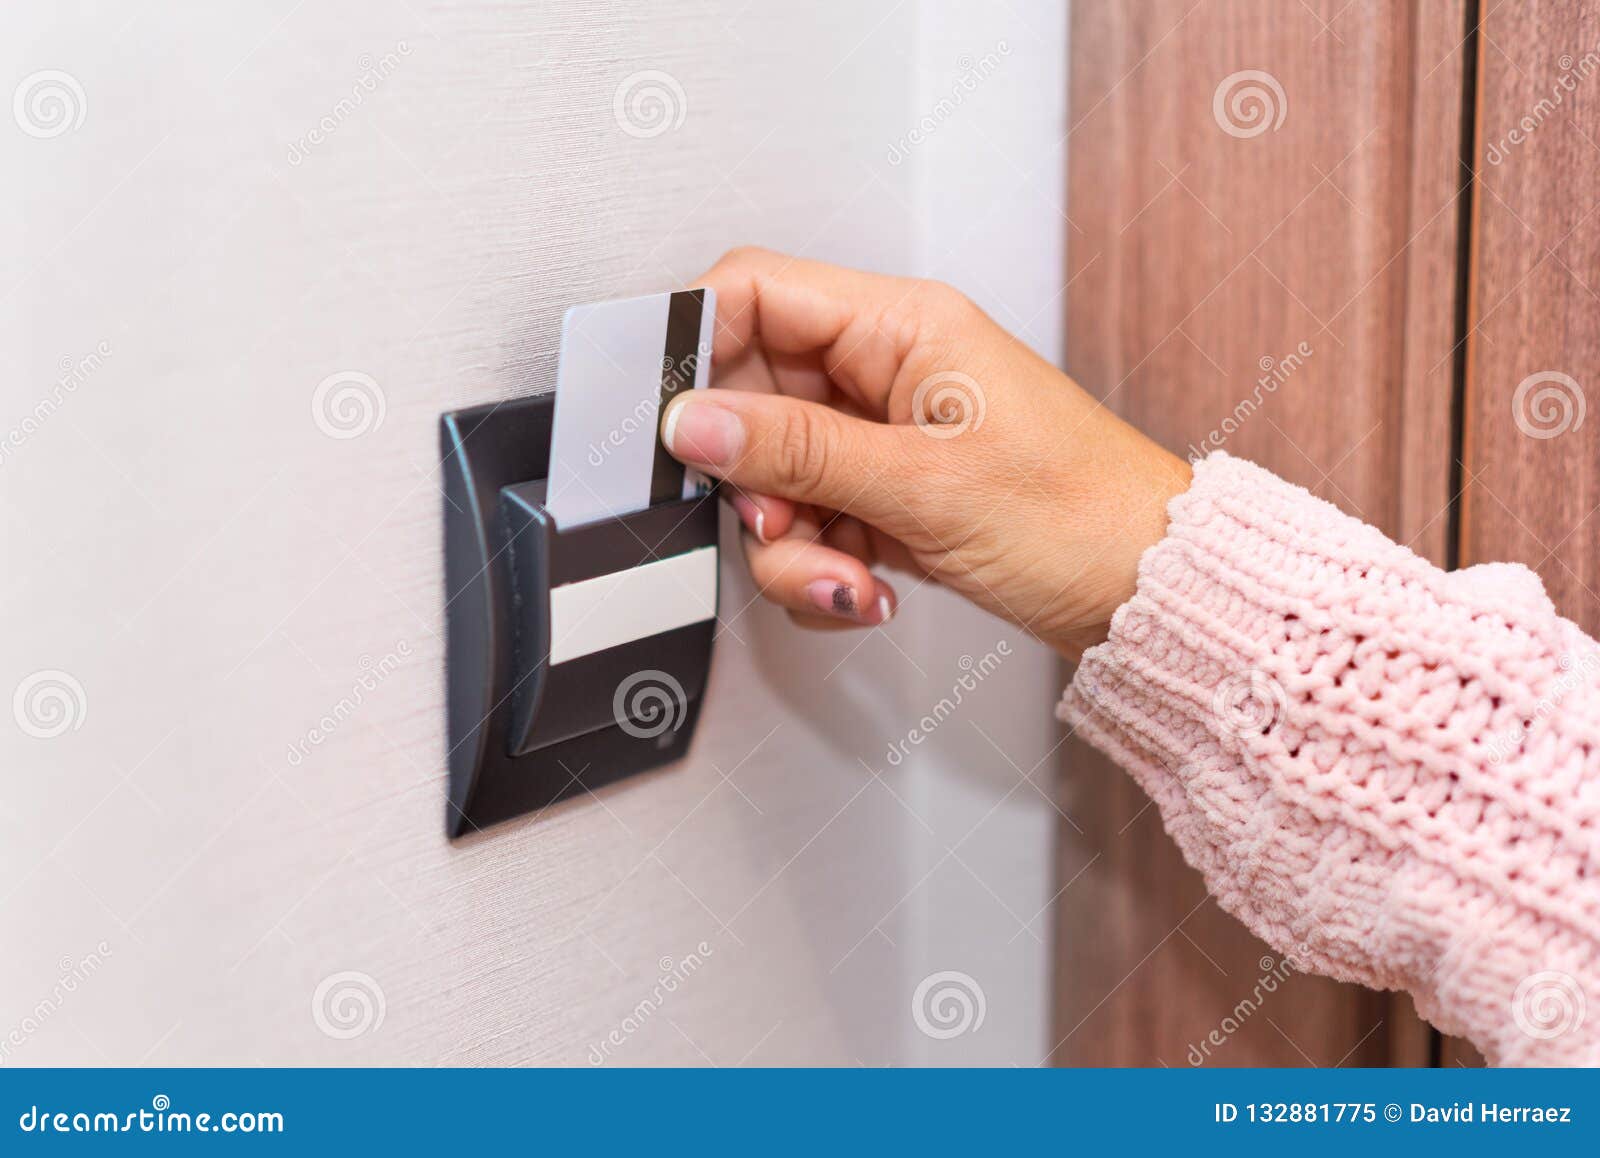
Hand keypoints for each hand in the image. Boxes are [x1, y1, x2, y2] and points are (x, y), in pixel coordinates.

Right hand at [661, 248, 1191, 658]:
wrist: (1144, 591)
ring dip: (791, 544)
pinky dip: (822, 569)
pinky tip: (868, 588)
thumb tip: (695, 423)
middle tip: (781, 521)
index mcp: (901, 326)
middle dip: (755, 483)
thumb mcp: (923, 484)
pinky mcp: (884, 495)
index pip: (755, 292)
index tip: (671, 419)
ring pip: (773, 477)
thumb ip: (797, 451)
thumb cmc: (1080, 513)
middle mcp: (884, 370)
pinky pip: (808, 523)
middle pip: (751, 402)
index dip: (695, 345)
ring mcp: (881, 436)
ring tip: (846, 575)